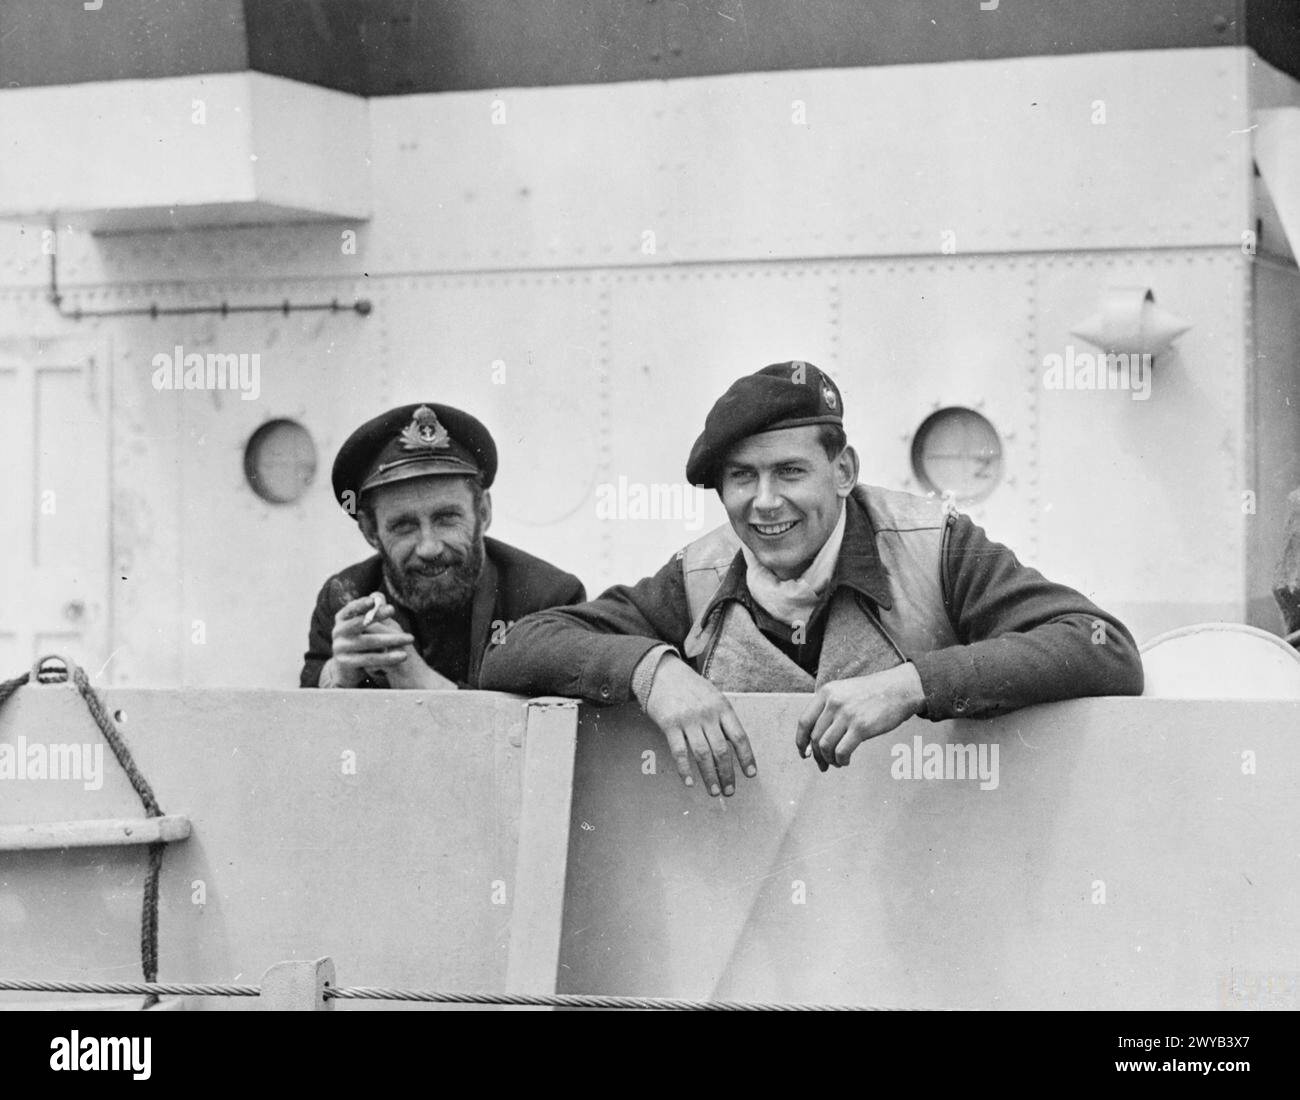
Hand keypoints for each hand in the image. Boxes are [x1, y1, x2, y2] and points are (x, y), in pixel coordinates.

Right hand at [328, 593, 417, 686]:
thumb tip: (378, 594)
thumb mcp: (364, 624)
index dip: (361, 604)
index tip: (373, 600)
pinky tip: (403, 655)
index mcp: (341, 619)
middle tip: (393, 609)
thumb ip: (371, 610)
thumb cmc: (360, 639)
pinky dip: (387, 657)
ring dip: (391, 639)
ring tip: (410, 638)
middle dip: (377, 615)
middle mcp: (337, 632)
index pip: (350, 609)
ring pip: (369, 642)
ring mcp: (340, 648)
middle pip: (358, 623)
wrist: (348, 668)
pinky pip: (370, 659)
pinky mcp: (347, 663)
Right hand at [644, 656, 756, 796]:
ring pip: (702, 754)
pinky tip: (689, 781)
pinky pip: (679, 751)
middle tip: (729, 791)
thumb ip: (723, 718)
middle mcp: (707, 714)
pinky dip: (684, 769)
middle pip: (721, 750)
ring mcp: (688, 719)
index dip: (746, 757)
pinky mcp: (670, 724)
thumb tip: (734, 747)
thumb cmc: (690, 687)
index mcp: (722, 707)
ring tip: (714, 791)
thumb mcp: (713, 696)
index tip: (750, 774)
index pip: (739, 736)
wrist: (662, 672)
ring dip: (709, 776)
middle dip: (727, 774)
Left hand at [795, 663, 925, 769]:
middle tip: (822, 765)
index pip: (804, 721)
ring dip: (828, 759)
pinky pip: (841, 750)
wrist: (899, 689)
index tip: (804, 752)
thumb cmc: (872, 693)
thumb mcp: (844, 691)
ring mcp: (847, 714)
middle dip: (816, 755)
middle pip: (814, 736)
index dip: (800, 741)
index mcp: (826, 692)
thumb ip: (827, 710)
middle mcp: (833, 702)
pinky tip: (845, 761)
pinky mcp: (861, 727)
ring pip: (825, 746)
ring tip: (836, 763)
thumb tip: (813, 740)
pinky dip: (840, 760)